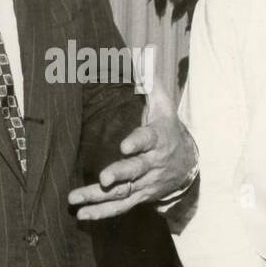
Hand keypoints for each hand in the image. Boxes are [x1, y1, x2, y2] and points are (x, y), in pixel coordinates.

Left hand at [67, 68, 197, 220]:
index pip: (149, 139)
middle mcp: (153, 164)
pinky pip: (120, 207)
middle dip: (120, 174)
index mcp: (158, 138)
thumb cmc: (168, 128)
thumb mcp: (164, 104)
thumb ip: (150, 80)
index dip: (138, 142)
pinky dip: (102, 213)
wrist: (189, 165)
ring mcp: (146, 183)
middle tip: (104, 178)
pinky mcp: (140, 197)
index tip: (125, 145)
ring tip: (76, 200)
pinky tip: (82, 216)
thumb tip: (145, 50)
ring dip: (99, 198)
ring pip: (123, 192)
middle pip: (136, 171)